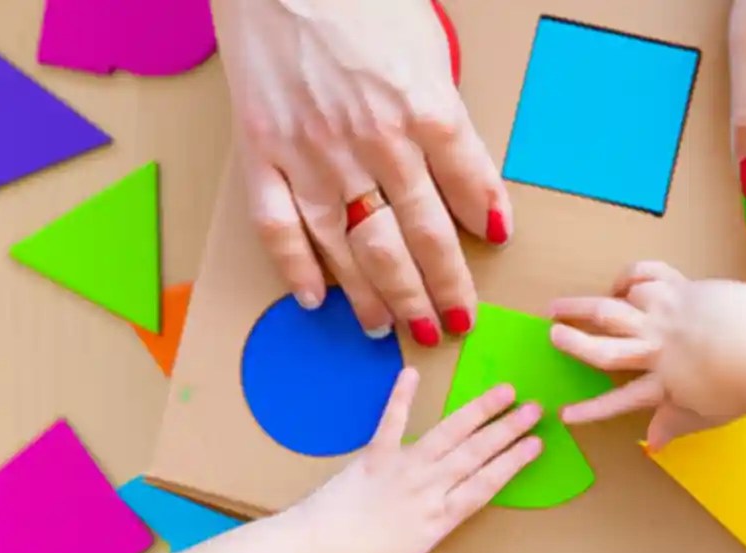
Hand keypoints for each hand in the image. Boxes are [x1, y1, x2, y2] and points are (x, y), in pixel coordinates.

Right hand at [214, 0, 511, 344]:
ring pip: (353, 248)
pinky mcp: (261, 153)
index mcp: (423, 112)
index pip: (465, 197)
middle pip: (416, 239)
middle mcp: (373, 143)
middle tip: (448, 326)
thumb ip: (451, 125)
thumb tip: (473, 188)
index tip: (484, 268)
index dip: (478, 243)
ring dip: (377, 297)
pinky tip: (315, 299)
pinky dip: (297, 269)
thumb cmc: (362, 1)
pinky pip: (279, 228)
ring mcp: (312, 154)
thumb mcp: (431, 54)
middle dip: (437, 293)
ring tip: (391, 328)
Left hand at [283, 368, 541, 552]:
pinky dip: (400, 396)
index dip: (513, 463)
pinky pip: (389, 422)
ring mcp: (401, 469)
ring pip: (448, 434)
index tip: (537, 444)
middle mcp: (427, 489)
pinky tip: (411, 373)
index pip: (486, 485)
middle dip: (508, 430)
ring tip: (504, 390)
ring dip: (478, 410)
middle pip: (476, 454)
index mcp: (438, 520)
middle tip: (535, 408)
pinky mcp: (372, 457)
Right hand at [549, 261, 745, 448]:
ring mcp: (665, 313)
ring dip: (583, 304)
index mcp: (662, 382)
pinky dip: (629, 276)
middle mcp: (655, 347)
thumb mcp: (707, 412)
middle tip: (550, 334)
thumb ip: (675, 424)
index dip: (590, 410)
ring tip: (561, 304)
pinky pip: (646, 274)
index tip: (565, 416)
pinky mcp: (680, 287)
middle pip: (603, 345)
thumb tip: (653, 444)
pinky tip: (621, 282)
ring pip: (613, 306)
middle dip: (572, 341)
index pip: (619, 400)